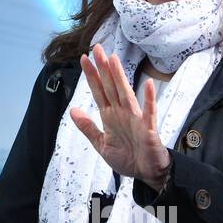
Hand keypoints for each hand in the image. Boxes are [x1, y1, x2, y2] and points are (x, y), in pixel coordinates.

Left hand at [70, 44, 171, 186]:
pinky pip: (149, 112)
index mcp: (110, 116)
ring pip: (126, 94)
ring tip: (114, 60)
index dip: (91, 76)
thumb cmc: (127, 158)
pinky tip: (149, 85)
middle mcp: (122, 113)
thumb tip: (72, 110)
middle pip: (110, 87)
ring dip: (120, 77)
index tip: (84, 59)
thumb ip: (88, 127)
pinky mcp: (148, 129)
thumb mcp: (101, 144)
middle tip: (97, 48)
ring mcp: (136, 119)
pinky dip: (149, 100)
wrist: (146, 173)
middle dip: (103, 69)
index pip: (99, 91)